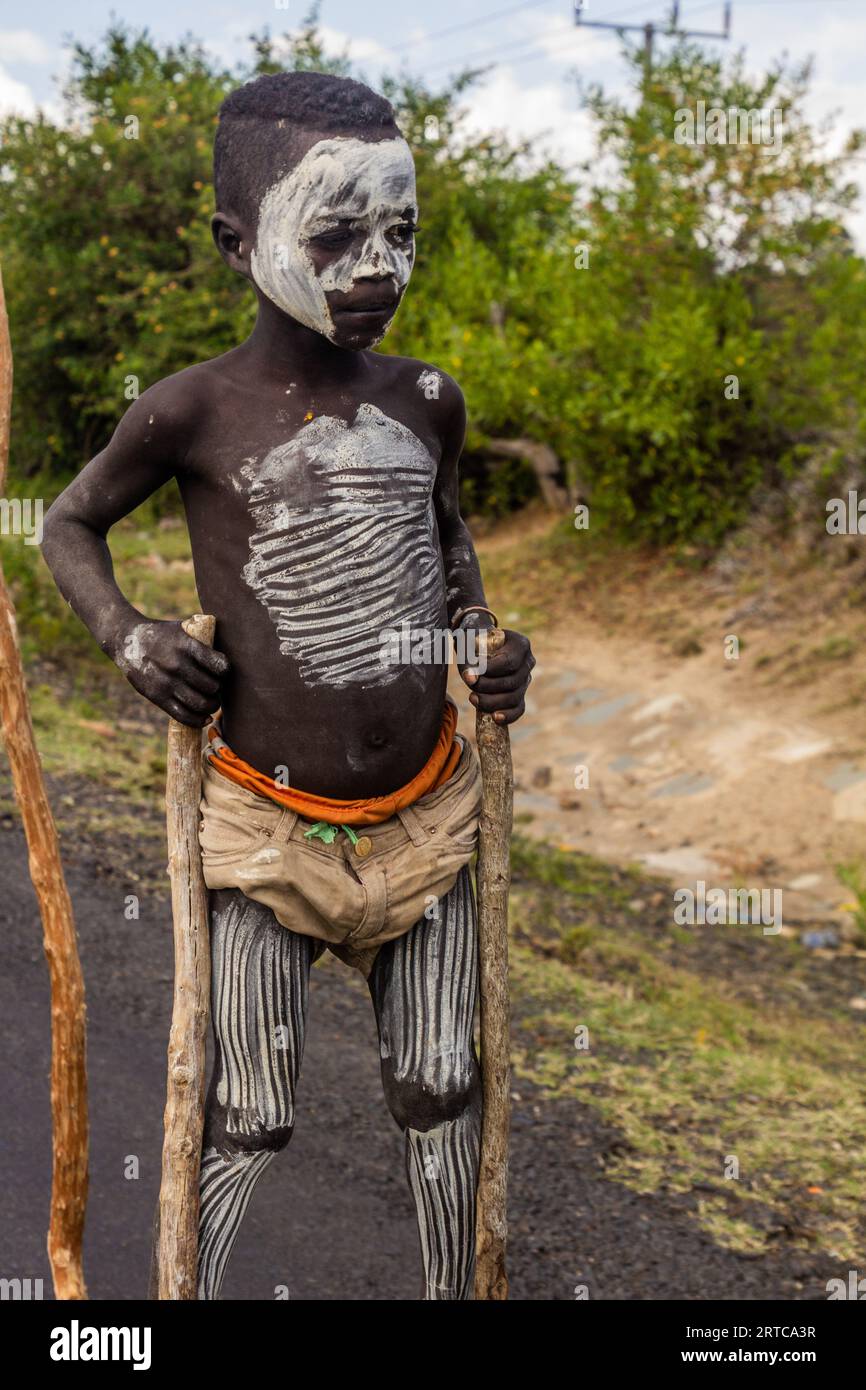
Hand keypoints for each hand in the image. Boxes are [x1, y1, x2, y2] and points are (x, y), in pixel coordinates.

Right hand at [114, 619, 228, 727]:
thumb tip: (231, 647)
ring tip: (211, 703)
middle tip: (216, 690)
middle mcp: (178, 664)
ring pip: (200, 704)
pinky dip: (198, 720)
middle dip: (218, 691)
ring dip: (211, 706)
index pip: (220, 666)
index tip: (222, 672)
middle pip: (212, 687)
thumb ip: (202, 639)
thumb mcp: (182, 629)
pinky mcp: (156, 696)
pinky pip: (182, 715)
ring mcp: (166, 682)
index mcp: (187, 646)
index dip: (225, 672)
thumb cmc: (161, 634)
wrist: (126, 639)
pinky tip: (204, 718)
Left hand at [459, 626, 534, 724]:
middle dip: (488, 687)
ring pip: (514, 697)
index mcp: (520, 645)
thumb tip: (471, 680)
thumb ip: (469, 661)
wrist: (478, 648)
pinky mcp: (520, 694)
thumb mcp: (470, 645)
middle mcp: (528, 663)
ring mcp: (526, 680)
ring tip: (473, 698)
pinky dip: (508, 716)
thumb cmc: (474, 643)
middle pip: (512, 682)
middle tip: (471, 684)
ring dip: (492, 701)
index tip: (472, 673)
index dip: (490, 671)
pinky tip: (495, 717)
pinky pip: (519, 709)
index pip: (509, 662)